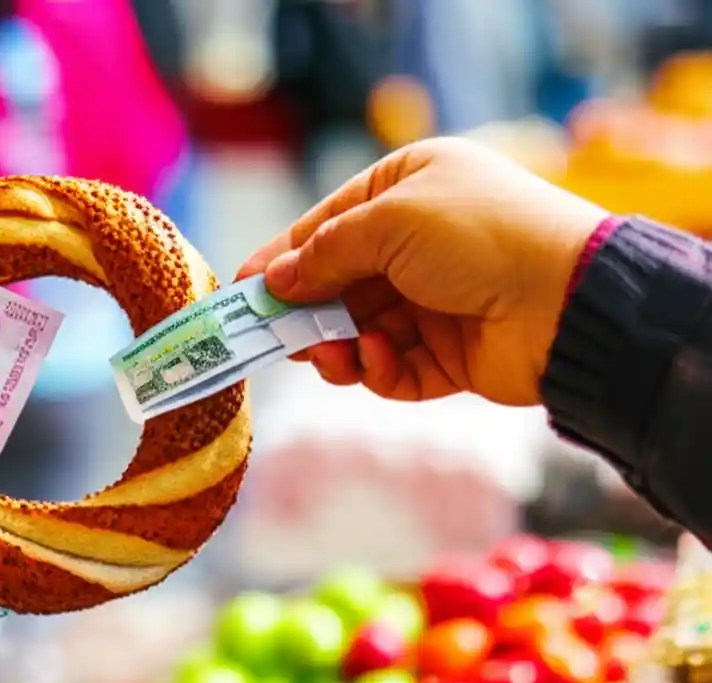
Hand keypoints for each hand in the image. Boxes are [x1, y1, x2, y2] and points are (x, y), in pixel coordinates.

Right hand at [237, 137, 609, 405]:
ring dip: (335, 345)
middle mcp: (420, 242)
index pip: (327, 224)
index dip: (281, 257)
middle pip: (338, 282)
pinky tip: (373, 359)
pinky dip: (376, 367)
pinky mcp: (449, 354)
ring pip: (359, 330)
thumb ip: (324, 252)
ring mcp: (435, 300)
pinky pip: (393, 366)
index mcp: (409, 188)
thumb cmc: (481, 235)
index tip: (239, 290)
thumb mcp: (390, 222)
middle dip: (304, 310)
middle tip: (270, 337)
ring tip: (326, 355)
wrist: (570, 300)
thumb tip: (275, 280)